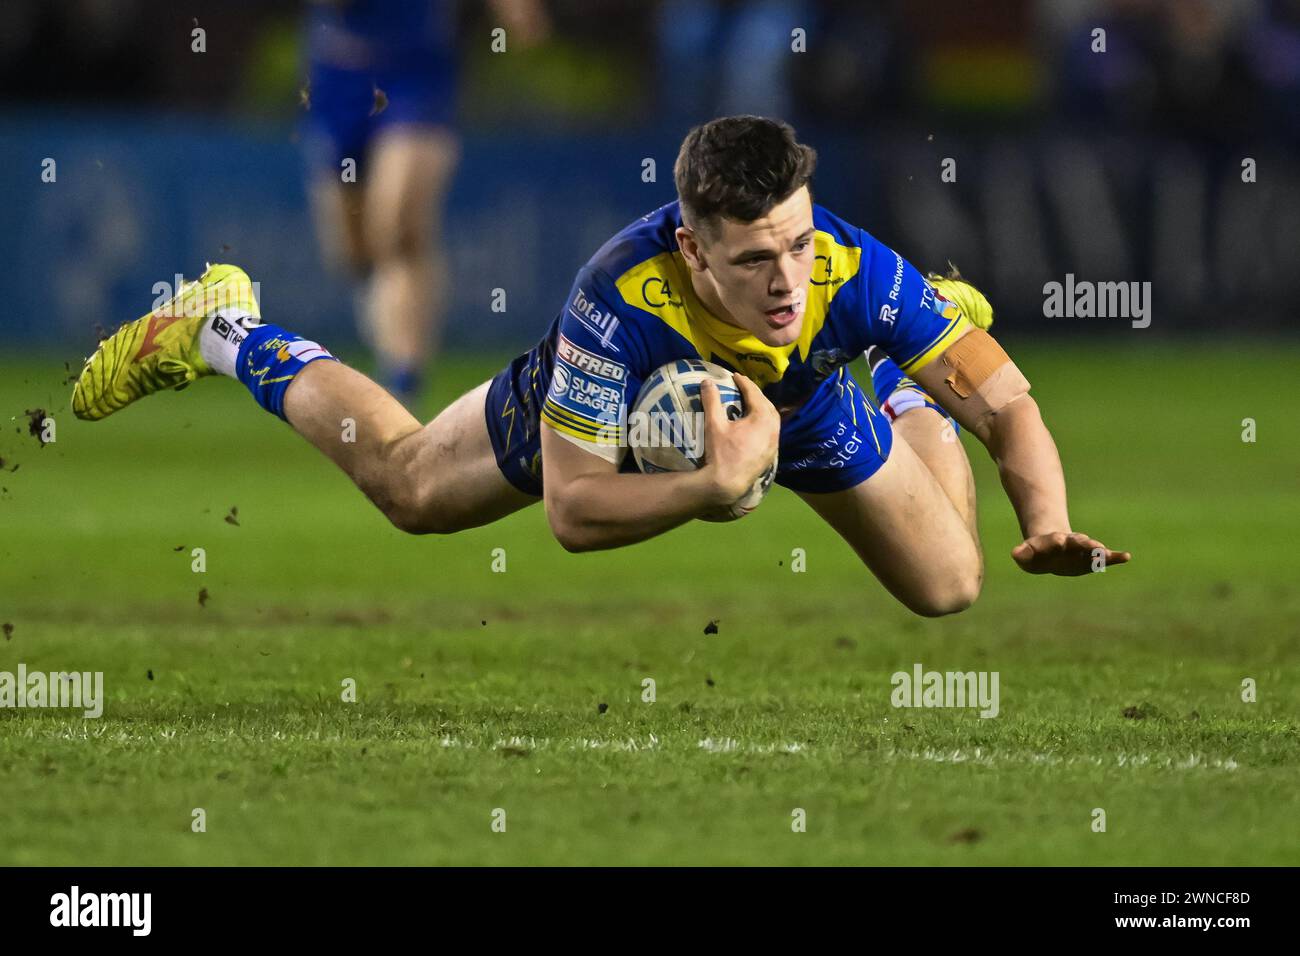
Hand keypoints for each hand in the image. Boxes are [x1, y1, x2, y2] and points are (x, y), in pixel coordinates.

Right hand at [698, 375, 779, 505]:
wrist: (727, 483)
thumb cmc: (721, 453)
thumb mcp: (714, 425)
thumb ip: (712, 401)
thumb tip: (707, 382)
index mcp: (762, 418)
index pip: (754, 394)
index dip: (744, 383)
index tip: (735, 376)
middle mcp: (773, 429)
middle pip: (767, 405)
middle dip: (756, 394)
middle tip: (744, 387)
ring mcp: (774, 443)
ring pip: (772, 419)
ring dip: (763, 409)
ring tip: (751, 404)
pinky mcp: (771, 454)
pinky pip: (772, 433)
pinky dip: (765, 424)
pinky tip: (756, 426)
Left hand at [1011, 532, 1130, 575]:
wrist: (1053, 546)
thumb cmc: (1037, 554)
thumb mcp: (1026, 555)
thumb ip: (1021, 554)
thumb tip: (1015, 553)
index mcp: (1053, 543)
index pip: (1054, 541)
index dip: (1056, 541)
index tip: (1060, 540)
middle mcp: (1070, 543)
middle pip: (1076, 541)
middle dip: (1081, 543)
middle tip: (1089, 542)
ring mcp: (1083, 550)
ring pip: (1091, 548)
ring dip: (1098, 550)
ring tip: (1106, 551)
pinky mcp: (1093, 558)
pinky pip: (1105, 557)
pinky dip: (1115, 557)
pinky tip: (1126, 556)